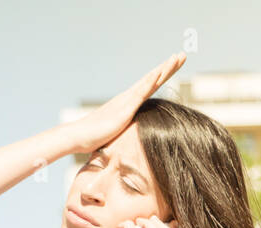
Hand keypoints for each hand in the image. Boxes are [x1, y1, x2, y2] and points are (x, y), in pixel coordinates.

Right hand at [68, 52, 185, 152]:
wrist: (78, 137)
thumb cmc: (92, 139)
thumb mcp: (114, 134)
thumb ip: (123, 132)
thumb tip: (126, 141)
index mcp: (127, 104)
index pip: (149, 87)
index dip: (162, 76)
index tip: (173, 66)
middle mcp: (128, 98)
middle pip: (152, 79)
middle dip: (168, 67)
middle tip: (182, 55)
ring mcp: (127, 101)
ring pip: (150, 81)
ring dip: (164, 68)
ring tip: (178, 57)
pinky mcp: (125, 108)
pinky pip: (141, 91)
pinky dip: (151, 79)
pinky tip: (160, 71)